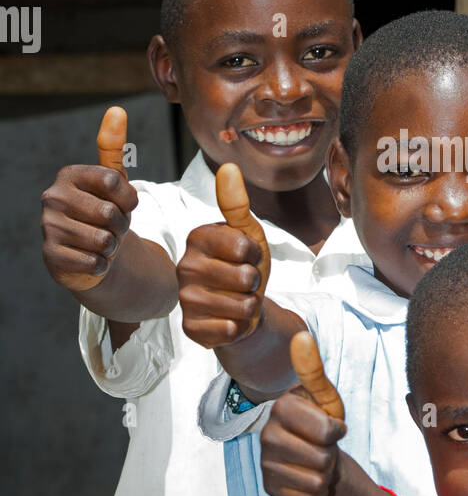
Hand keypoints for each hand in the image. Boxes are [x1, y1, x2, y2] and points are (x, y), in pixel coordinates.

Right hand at [41, 106, 135, 291]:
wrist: (89, 251)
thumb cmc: (103, 212)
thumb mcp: (111, 181)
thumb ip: (113, 147)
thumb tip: (116, 110)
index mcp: (69, 175)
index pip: (116, 182)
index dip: (130, 199)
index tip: (123, 204)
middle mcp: (52, 198)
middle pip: (111, 213)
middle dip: (120, 225)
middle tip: (110, 227)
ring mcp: (48, 228)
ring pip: (103, 240)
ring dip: (111, 246)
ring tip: (101, 242)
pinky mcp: (51, 257)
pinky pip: (94, 262)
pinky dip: (100, 264)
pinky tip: (91, 259)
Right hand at [177, 163, 270, 348]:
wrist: (242, 309)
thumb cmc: (244, 266)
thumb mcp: (248, 233)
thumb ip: (237, 204)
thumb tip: (228, 166)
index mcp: (197, 238)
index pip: (243, 247)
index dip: (255, 254)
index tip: (246, 256)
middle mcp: (184, 266)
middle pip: (245, 277)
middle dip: (254, 282)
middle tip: (243, 282)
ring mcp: (184, 299)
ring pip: (240, 304)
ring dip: (249, 305)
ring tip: (238, 300)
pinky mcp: (189, 328)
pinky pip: (228, 329)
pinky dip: (238, 327)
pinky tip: (230, 321)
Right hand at [261, 332, 345, 495]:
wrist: (316, 457)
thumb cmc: (322, 423)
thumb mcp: (325, 397)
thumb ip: (313, 369)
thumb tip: (301, 335)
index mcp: (281, 407)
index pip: (326, 430)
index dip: (336, 431)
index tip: (330, 426)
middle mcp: (266, 434)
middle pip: (321, 457)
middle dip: (331, 455)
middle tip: (322, 447)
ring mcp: (266, 464)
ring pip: (316, 480)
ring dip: (324, 475)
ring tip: (315, 462)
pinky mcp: (270, 490)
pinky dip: (316, 494)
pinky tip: (307, 480)